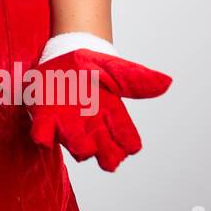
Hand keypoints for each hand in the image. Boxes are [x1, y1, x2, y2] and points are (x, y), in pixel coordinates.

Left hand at [26, 44, 171, 171]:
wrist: (62, 54)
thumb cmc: (91, 66)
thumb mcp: (114, 69)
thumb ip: (135, 79)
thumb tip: (167, 83)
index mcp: (112, 117)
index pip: (127, 140)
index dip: (128, 144)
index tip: (130, 145)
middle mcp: (92, 128)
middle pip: (105, 153)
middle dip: (107, 156)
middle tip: (107, 152)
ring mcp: (68, 126)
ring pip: (78, 148)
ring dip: (80, 146)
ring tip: (82, 141)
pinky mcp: (45, 120)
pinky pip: (43, 136)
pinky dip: (43, 138)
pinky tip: (44, 136)